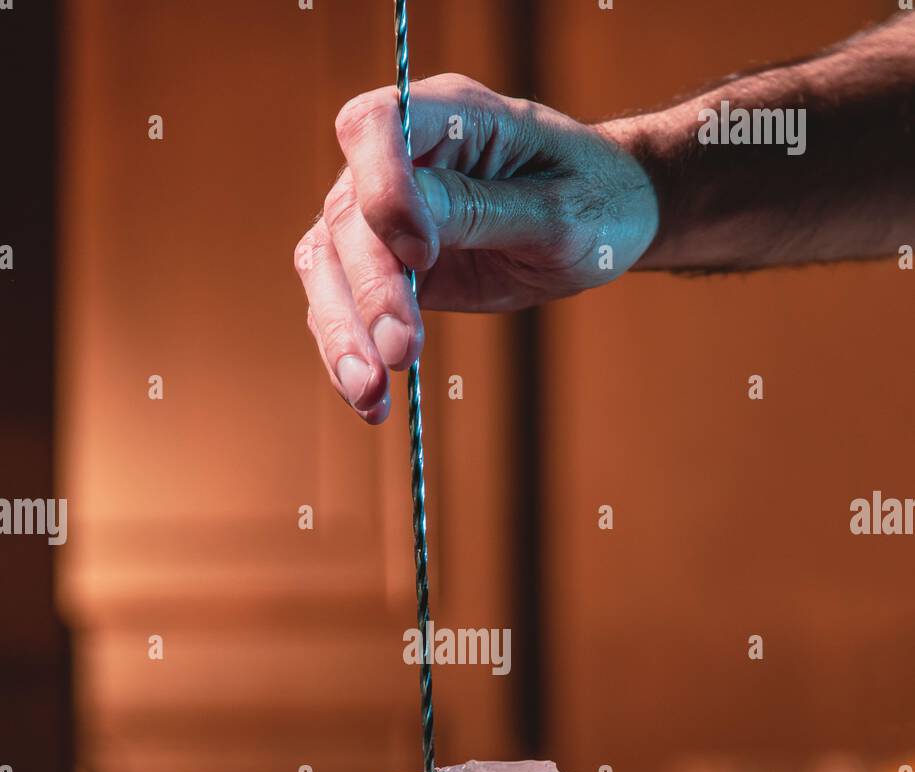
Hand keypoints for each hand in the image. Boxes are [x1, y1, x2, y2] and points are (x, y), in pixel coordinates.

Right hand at [294, 74, 657, 423]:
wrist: (606, 219)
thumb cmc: (594, 198)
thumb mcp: (560, 210)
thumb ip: (482, 211)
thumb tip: (408, 225)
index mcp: (448, 117)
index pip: (374, 127)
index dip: (382, 189)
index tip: (423, 254)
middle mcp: (399, 160)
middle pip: (345, 215)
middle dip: (369, 291)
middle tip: (401, 354)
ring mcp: (382, 215)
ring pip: (326, 267)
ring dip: (342, 334)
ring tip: (371, 394)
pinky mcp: (383, 269)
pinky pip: (344, 308)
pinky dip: (349, 356)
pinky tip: (371, 403)